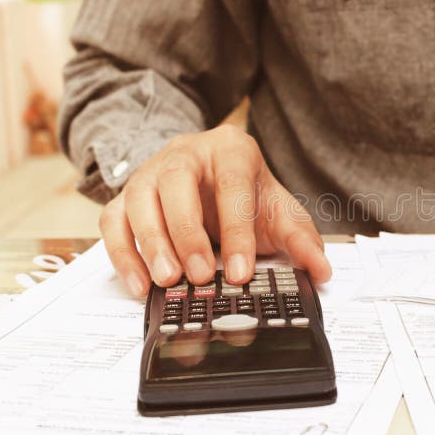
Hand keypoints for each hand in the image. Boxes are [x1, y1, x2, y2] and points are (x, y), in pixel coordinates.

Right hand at [99, 124, 331, 296]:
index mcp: (231, 149)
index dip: (236, 230)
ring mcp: (152, 172)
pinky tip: (139, 285)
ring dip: (150, 243)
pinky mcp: (127, 196)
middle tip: (197, 275)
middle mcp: (186, 153)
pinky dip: (122, 254)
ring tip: (167, 281)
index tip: (239, 272)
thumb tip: (321, 270)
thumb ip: (301, 240)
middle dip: (186, 232)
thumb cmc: (248, 196)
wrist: (216, 180)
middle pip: (176, 181)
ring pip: (138, 198)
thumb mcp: (279, 213)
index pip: (232, 184)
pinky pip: (113, 221)